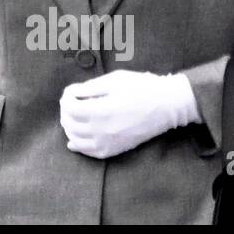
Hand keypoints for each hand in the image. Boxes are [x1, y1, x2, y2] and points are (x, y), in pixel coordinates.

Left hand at [60, 70, 199, 159]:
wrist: (168, 105)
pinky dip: (80, 147)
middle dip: (66, 111)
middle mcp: (103, 131)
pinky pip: (92, 153)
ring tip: (72, 117)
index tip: (72, 91)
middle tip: (71, 101)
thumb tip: (71, 93)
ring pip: (77, 141)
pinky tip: (74, 141)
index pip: (70, 108)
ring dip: (70, 128)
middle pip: (71, 124)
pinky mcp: (118, 149)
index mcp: (101, 111)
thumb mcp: (113, 80)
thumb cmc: (142, 88)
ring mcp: (110, 143)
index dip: (66, 98)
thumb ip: (89, 88)